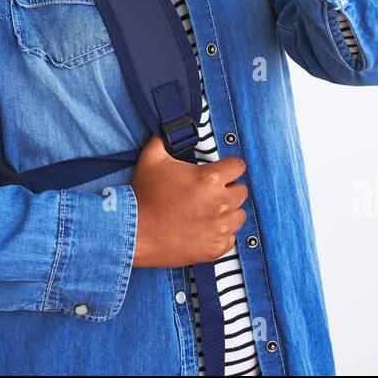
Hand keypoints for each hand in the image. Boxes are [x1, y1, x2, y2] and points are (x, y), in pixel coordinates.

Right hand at [130, 134, 247, 266]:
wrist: (135, 232)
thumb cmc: (143, 195)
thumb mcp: (151, 158)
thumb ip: (164, 139)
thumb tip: (168, 129)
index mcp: (210, 179)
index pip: (239, 166)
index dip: (230, 166)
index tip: (222, 171)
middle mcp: (220, 203)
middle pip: (241, 191)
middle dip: (229, 189)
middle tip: (211, 192)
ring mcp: (220, 227)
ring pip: (239, 215)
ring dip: (228, 211)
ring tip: (209, 211)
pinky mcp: (216, 248)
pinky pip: (231, 237)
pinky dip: (221, 233)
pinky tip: (205, 228)